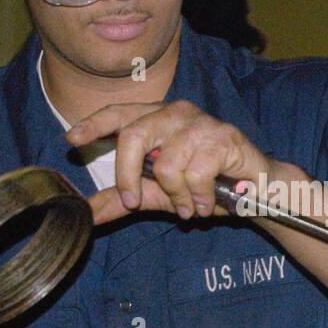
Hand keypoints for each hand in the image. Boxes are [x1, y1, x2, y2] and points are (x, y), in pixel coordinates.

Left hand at [67, 100, 272, 224]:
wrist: (256, 191)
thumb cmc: (207, 186)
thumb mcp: (158, 195)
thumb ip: (122, 200)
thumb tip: (86, 213)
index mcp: (156, 120)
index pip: (119, 114)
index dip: (94, 124)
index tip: (72, 139)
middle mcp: (175, 113)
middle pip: (133, 136)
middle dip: (128, 176)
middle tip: (134, 201)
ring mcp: (199, 123)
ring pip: (166, 164)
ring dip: (177, 196)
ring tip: (191, 204)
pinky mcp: (222, 136)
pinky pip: (195, 173)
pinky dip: (199, 196)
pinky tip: (209, 201)